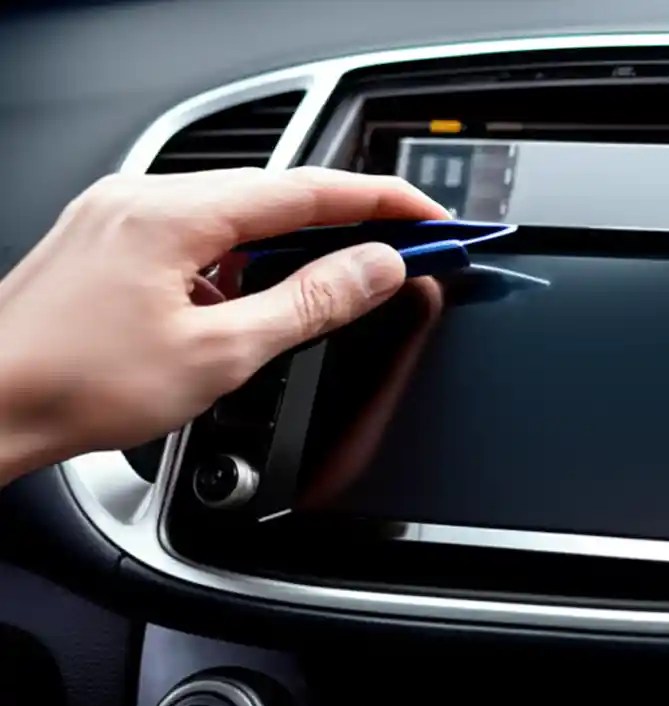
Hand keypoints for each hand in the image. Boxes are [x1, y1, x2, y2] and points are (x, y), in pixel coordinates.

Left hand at [0, 167, 447, 481]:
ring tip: (337, 287)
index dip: (382, 203)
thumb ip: (308, 304)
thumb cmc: (72, 386)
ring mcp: (121, 217)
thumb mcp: (219, 354)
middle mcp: (145, 198)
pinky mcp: (109, 243)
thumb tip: (375, 268)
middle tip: (402, 254)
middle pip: (275, 197)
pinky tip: (254, 302)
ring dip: (293, 248)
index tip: (430, 218)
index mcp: (174, 213)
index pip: (307, 191)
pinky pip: (197, 236)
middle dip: (346, 225)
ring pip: (236, 218)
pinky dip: (242, 262)